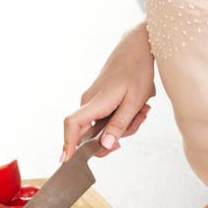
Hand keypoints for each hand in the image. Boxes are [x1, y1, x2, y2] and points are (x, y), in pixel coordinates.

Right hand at [61, 22, 155, 160]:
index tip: (65, 160)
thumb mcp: (134, 102)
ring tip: (142, 110)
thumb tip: (104, 146)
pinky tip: (138, 108)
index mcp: (95, 102)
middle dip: (116, 136)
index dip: (67, 143)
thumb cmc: (137, 71)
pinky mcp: (100, 99)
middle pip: (93, 133)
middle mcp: (89, 102)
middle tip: (138, 120)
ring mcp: (94, 100)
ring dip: (125, 125)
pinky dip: (123, 117)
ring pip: (104, 126)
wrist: (137, 47)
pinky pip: (108, 117)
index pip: (72, 124)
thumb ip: (119, 126)